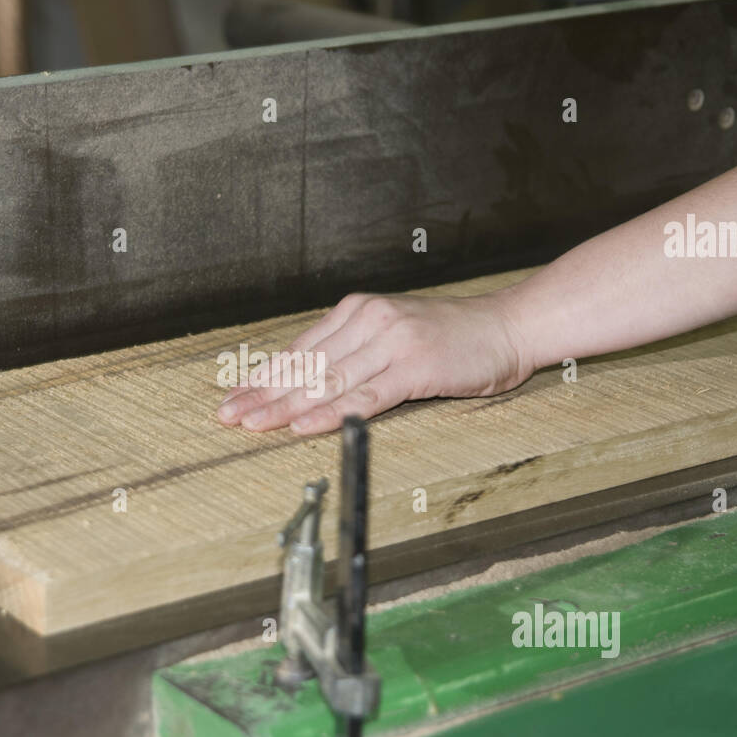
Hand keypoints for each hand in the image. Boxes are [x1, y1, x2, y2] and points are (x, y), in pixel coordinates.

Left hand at [215, 289, 533, 434]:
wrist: (508, 327)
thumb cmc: (453, 338)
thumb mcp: (394, 335)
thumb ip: (354, 351)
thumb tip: (309, 381)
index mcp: (358, 311)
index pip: (300, 349)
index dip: (263, 376)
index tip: (234, 397)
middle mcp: (369, 321)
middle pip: (305, 365)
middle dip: (262, 394)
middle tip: (228, 416)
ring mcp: (391, 343)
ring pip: (326, 381)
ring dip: (285, 407)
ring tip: (254, 425)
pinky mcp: (414, 367)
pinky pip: (364, 396)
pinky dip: (331, 413)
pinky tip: (304, 426)